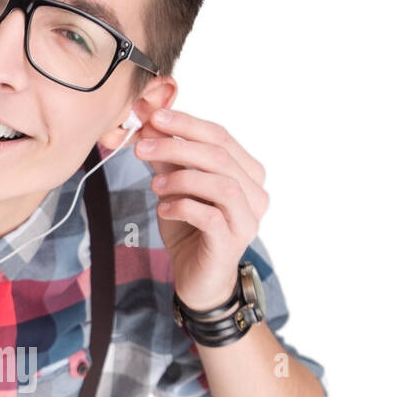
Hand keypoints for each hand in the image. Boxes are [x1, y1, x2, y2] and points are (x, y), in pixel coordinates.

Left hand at [134, 107, 269, 310]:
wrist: (197, 279)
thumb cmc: (190, 230)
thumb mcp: (174, 188)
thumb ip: (167, 158)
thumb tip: (149, 124)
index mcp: (247, 173)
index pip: (220, 136)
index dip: (186, 124)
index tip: (153, 117)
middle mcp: (255, 194)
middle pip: (220, 156)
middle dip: (177, 146)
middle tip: (141, 147)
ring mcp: (247, 219)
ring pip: (220, 184)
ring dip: (182, 177)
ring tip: (154, 184)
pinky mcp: (232, 243)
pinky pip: (210, 216)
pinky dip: (183, 206)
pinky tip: (163, 208)